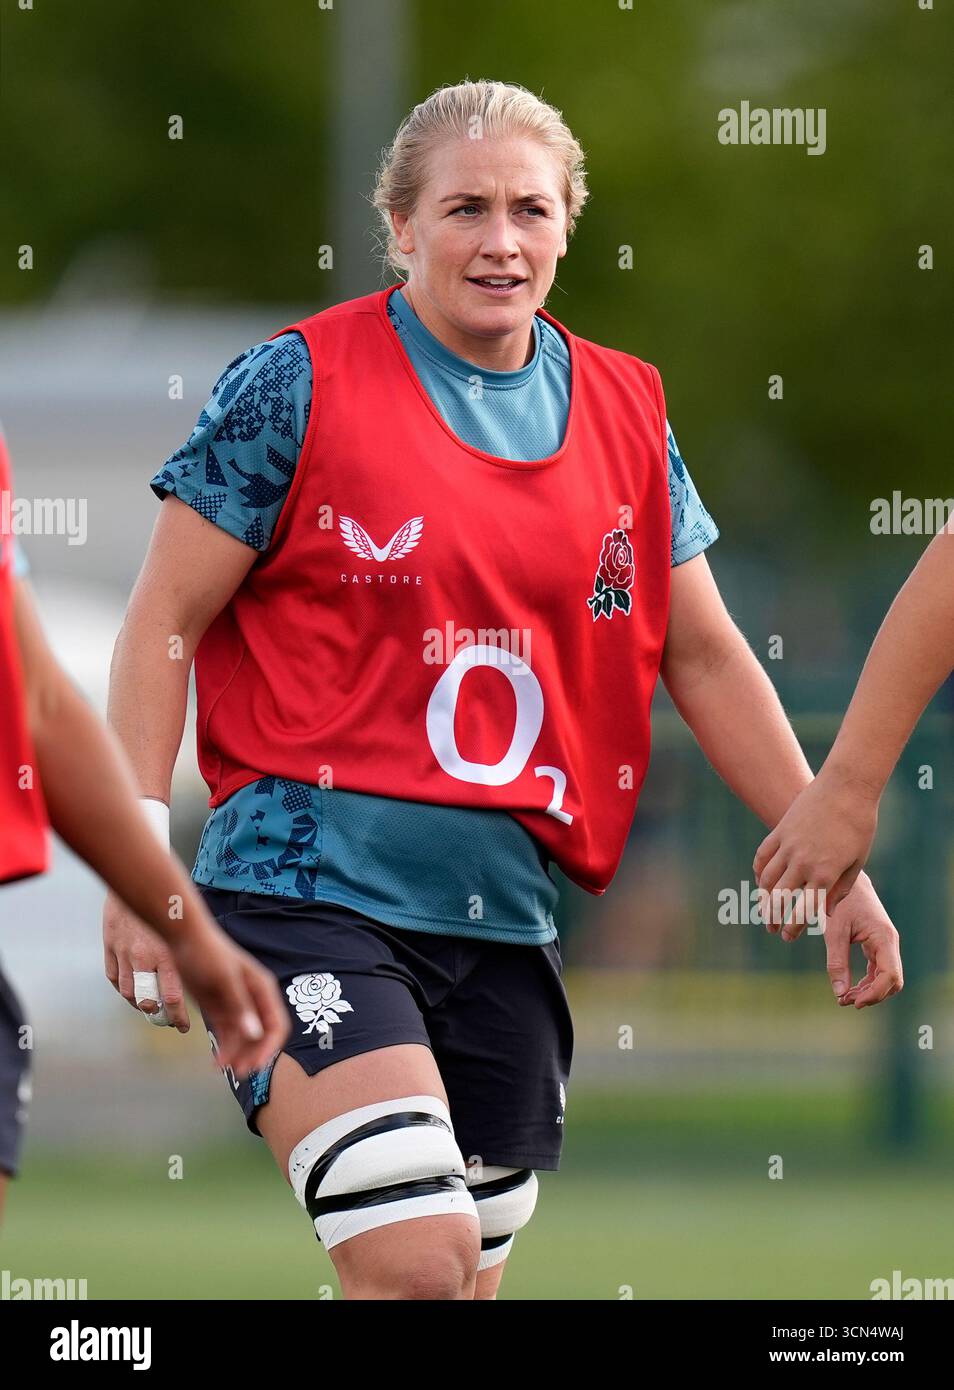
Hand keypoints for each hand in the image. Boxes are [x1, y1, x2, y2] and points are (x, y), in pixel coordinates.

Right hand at [103, 890, 190, 1031]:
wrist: (140, 878)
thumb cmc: (170, 906)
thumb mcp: (184, 930)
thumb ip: (187, 957)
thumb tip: (205, 986)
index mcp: (167, 953)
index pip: (172, 998)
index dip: (178, 1017)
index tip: (184, 1026)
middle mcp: (143, 956)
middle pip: (147, 1001)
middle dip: (159, 1016)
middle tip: (167, 1021)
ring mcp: (123, 952)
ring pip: (128, 994)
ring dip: (140, 1005)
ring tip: (151, 1008)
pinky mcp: (109, 947)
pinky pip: (114, 979)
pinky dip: (123, 989)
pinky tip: (133, 990)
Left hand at [167, 921, 288, 1078]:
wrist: (183, 938)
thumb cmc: (207, 953)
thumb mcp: (224, 979)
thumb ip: (239, 1006)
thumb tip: (254, 1033)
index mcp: (262, 990)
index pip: (276, 1025)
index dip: (269, 1047)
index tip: (256, 1065)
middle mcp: (253, 1000)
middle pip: (261, 1036)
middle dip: (252, 1055)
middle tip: (238, 1073)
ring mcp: (236, 1006)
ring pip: (243, 1039)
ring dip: (237, 1055)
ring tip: (222, 1069)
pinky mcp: (219, 1009)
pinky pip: (227, 1035)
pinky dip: (224, 1049)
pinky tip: (215, 1062)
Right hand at [753, 766, 879, 922]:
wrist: (847, 787)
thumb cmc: (859, 824)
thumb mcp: (857, 861)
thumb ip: (841, 889)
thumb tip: (826, 912)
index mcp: (825, 873)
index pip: (804, 910)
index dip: (793, 927)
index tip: (789, 937)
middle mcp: (803, 862)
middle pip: (780, 899)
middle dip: (774, 918)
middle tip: (773, 929)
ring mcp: (788, 845)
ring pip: (767, 879)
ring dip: (763, 898)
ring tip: (764, 909)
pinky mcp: (780, 830)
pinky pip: (762, 856)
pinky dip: (759, 871)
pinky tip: (761, 881)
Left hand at [767, 870, 902, 1008]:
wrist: (845, 882)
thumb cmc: (839, 903)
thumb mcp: (834, 932)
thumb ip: (837, 962)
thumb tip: (840, 994)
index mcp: (884, 938)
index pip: (890, 975)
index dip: (875, 993)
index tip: (853, 1002)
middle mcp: (889, 943)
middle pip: (892, 981)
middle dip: (872, 995)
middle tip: (845, 1001)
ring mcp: (885, 944)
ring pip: (886, 978)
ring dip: (869, 991)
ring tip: (844, 998)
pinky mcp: (878, 945)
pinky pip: (879, 971)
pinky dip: (867, 983)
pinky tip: (849, 989)